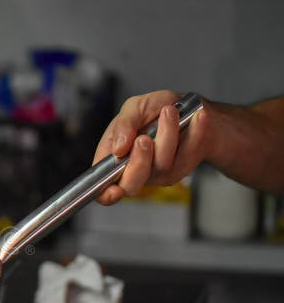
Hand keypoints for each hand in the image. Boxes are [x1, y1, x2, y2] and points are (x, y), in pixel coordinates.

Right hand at [92, 90, 210, 204]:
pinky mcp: (182, 167)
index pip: (104, 188)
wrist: (189, 108)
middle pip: (131, 185)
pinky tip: (199, 118)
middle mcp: (134, 170)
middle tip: (143, 139)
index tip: (114, 190)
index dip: (107, 194)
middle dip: (138, 162)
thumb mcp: (133, 107)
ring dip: (167, 135)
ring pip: (162, 165)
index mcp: (114, 160)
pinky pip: (188, 156)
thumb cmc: (155, 109)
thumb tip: (118, 148)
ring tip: (169, 111)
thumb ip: (123, 125)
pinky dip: (195, 134)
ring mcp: (159, 172)